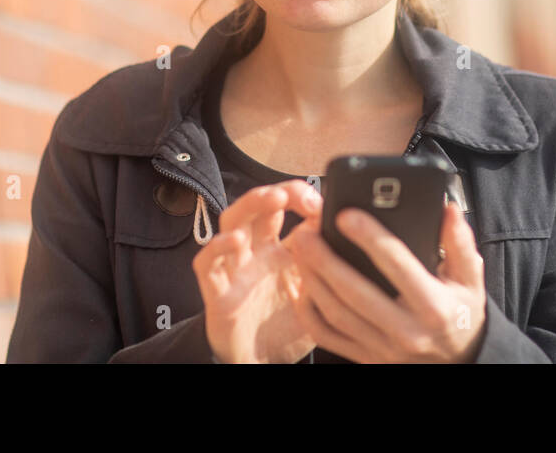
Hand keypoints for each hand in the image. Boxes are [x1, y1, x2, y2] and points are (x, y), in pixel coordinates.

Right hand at [192, 180, 322, 362]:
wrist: (265, 364)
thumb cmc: (288, 328)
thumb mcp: (316, 294)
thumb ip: (327, 265)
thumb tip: (348, 233)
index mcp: (281, 249)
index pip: (286, 209)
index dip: (300, 196)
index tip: (320, 202)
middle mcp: (256, 253)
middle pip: (256, 207)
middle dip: (274, 192)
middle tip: (294, 193)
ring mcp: (235, 269)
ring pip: (231, 223)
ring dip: (249, 206)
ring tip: (270, 199)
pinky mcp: (217, 292)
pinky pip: (207, 264)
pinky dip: (216, 247)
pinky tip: (234, 240)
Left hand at [285, 199, 487, 362]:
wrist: (461, 362)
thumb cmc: (462, 314)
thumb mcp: (471, 279)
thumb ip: (460, 243)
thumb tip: (447, 210)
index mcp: (434, 307)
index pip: (398, 266)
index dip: (370, 239)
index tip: (347, 215)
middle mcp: (406, 331)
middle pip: (356, 292)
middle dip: (325, 260)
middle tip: (306, 231)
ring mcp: (383, 348)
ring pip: (337, 314)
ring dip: (312, 280)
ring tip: (300, 250)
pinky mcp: (367, 358)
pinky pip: (328, 336)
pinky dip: (309, 312)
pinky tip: (300, 286)